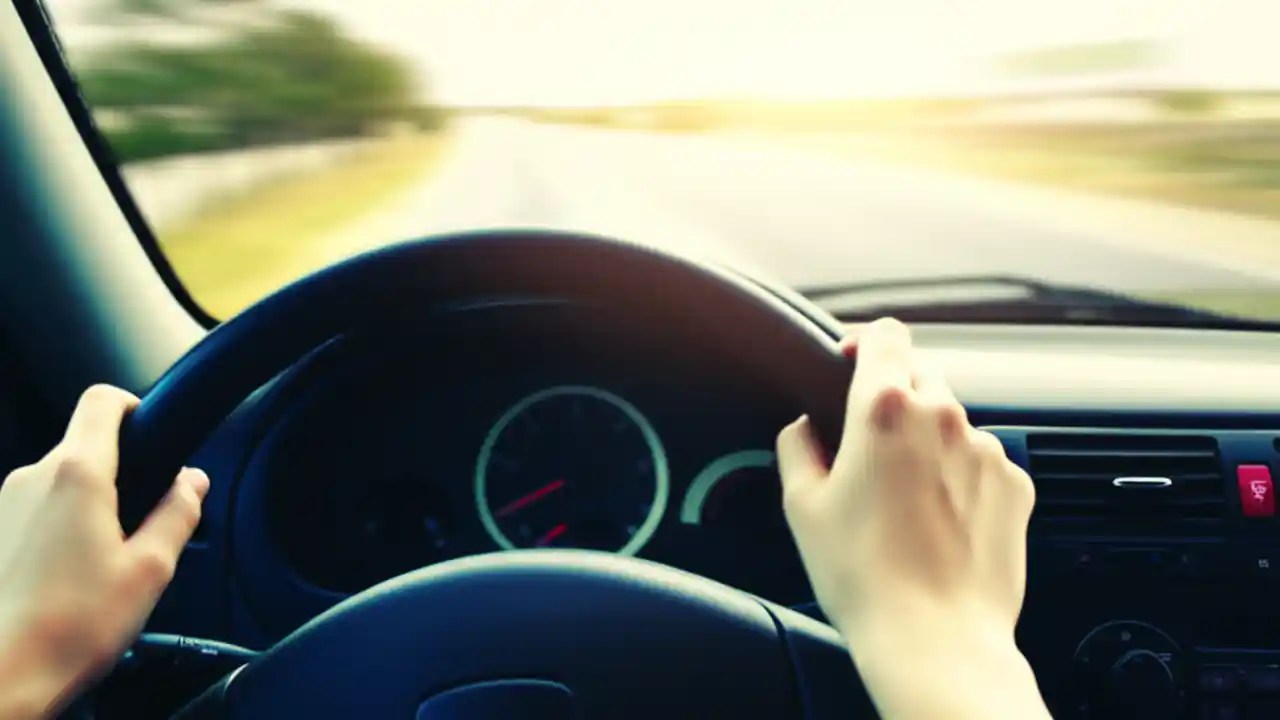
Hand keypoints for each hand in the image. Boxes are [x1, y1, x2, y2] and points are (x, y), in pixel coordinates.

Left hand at [0, 385, 208, 718]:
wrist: (1, 678)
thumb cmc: (68, 630)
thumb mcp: (150, 570)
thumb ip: (178, 514)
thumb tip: (193, 484)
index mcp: (76, 476)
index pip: (103, 401)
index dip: (134, 407)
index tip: (152, 434)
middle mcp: (31, 480)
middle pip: (83, 445)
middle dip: (118, 474)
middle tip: (141, 524)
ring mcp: (3, 506)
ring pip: (58, 482)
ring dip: (86, 507)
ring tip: (105, 564)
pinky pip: (34, 513)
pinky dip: (58, 532)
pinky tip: (71, 580)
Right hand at [777, 318, 1045, 717]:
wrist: (935, 638)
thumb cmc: (864, 577)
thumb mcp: (802, 506)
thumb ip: (797, 448)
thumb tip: (803, 428)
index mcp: (884, 409)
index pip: (885, 335)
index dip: (865, 343)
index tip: (852, 363)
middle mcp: (942, 416)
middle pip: (919, 376)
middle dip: (893, 400)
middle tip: (868, 450)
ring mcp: (986, 450)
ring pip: (951, 421)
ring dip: (927, 441)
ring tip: (904, 498)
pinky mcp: (1016, 484)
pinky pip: (982, 460)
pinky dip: (960, 475)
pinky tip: (938, 520)